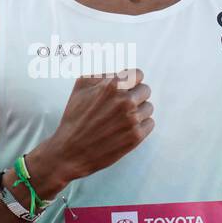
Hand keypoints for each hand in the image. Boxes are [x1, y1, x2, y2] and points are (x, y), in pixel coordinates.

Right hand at [30, 69, 152, 195]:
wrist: (71, 151)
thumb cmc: (74, 118)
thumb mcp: (80, 87)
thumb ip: (101, 74)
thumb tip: (117, 71)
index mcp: (112, 85)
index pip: (138, 75)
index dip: (131, 82)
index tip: (126, 89)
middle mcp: (125, 101)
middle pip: (145, 90)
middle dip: (135, 96)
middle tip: (122, 107)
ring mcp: (132, 119)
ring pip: (148, 108)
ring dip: (138, 112)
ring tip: (121, 120)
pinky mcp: (136, 136)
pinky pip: (149, 123)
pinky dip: (140, 126)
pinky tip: (125, 130)